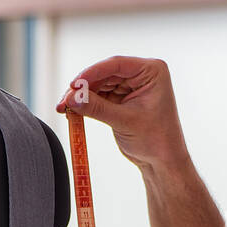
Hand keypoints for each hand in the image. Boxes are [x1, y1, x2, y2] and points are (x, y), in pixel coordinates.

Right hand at [55, 56, 190, 172]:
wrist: (162, 161)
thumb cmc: (156, 140)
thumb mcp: (125, 122)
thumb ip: (97, 108)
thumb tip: (72, 98)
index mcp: (152, 71)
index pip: (117, 65)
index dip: (92, 72)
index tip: (74, 84)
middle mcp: (141, 74)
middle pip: (104, 74)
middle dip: (83, 88)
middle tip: (65, 101)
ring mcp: (130, 86)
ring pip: (98, 84)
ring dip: (81, 96)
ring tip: (65, 108)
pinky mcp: (121, 98)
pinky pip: (99, 96)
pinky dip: (86, 103)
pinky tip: (73, 111)